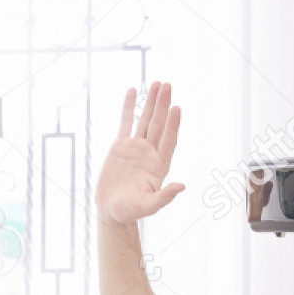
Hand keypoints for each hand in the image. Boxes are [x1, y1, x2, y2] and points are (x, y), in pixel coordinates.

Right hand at [96, 81, 184, 225]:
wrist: (112, 210)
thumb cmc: (130, 211)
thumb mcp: (148, 206)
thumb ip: (164, 197)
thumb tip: (182, 186)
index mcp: (159, 165)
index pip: (169, 140)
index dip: (173, 125)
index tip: (176, 108)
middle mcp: (150, 152)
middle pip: (158, 124)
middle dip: (163, 105)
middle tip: (168, 85)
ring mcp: (136, 147)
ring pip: (145, 120)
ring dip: (151, 102)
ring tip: (157, 83)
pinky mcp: (120, 146)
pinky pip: (126, 122)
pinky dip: (129, 107)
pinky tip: (133, 91)